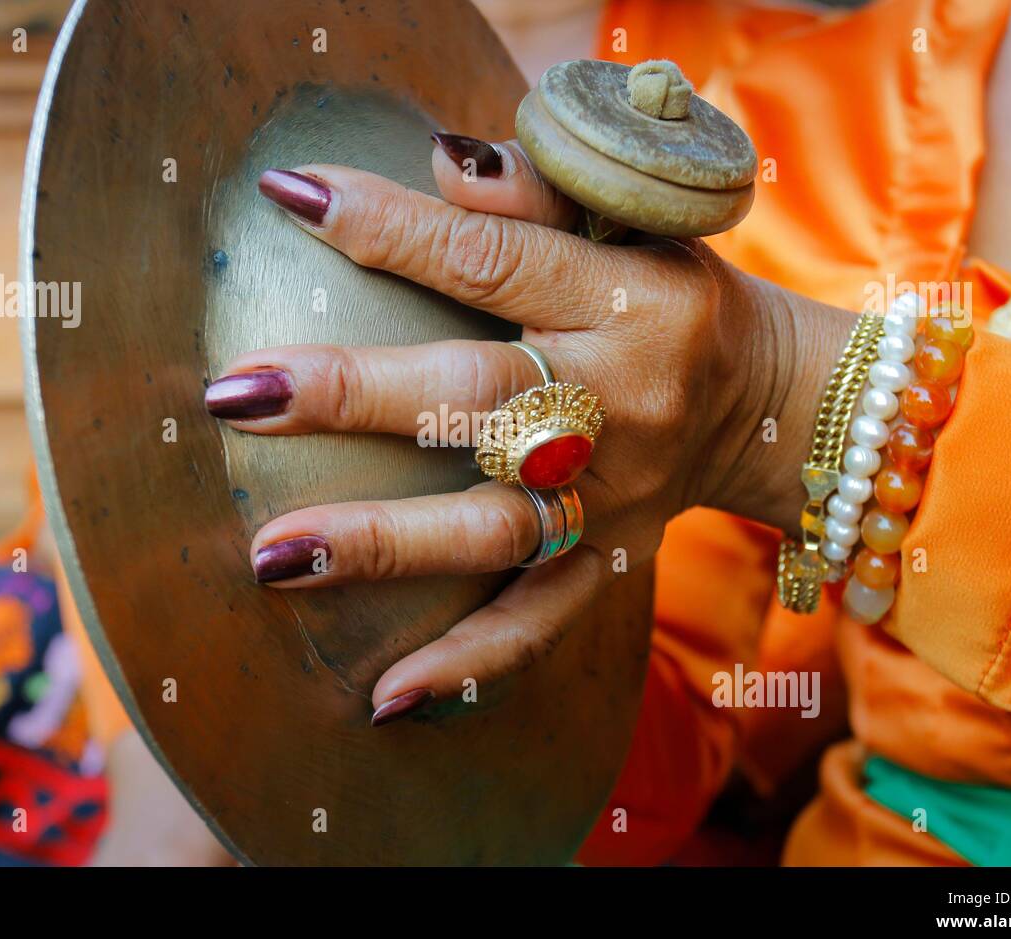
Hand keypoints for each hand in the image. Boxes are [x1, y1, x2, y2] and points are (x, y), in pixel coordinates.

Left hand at [205, 133, 853, 724]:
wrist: (771, 402)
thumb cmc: (672, 294)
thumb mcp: (632, 222)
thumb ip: (537, 195)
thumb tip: (436, 168)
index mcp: (624, 298)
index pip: (492, 259)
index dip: (392, 226)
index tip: (291, 198)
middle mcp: (621, 399)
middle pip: (477, 398)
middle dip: (355, 395)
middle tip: (239, 397)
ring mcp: (616, 495)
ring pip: (494, 526)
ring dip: (383, 542)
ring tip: (272, 557)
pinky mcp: (612, 560)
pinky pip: (542, 621)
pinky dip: (468, 663)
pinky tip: (386, 698)